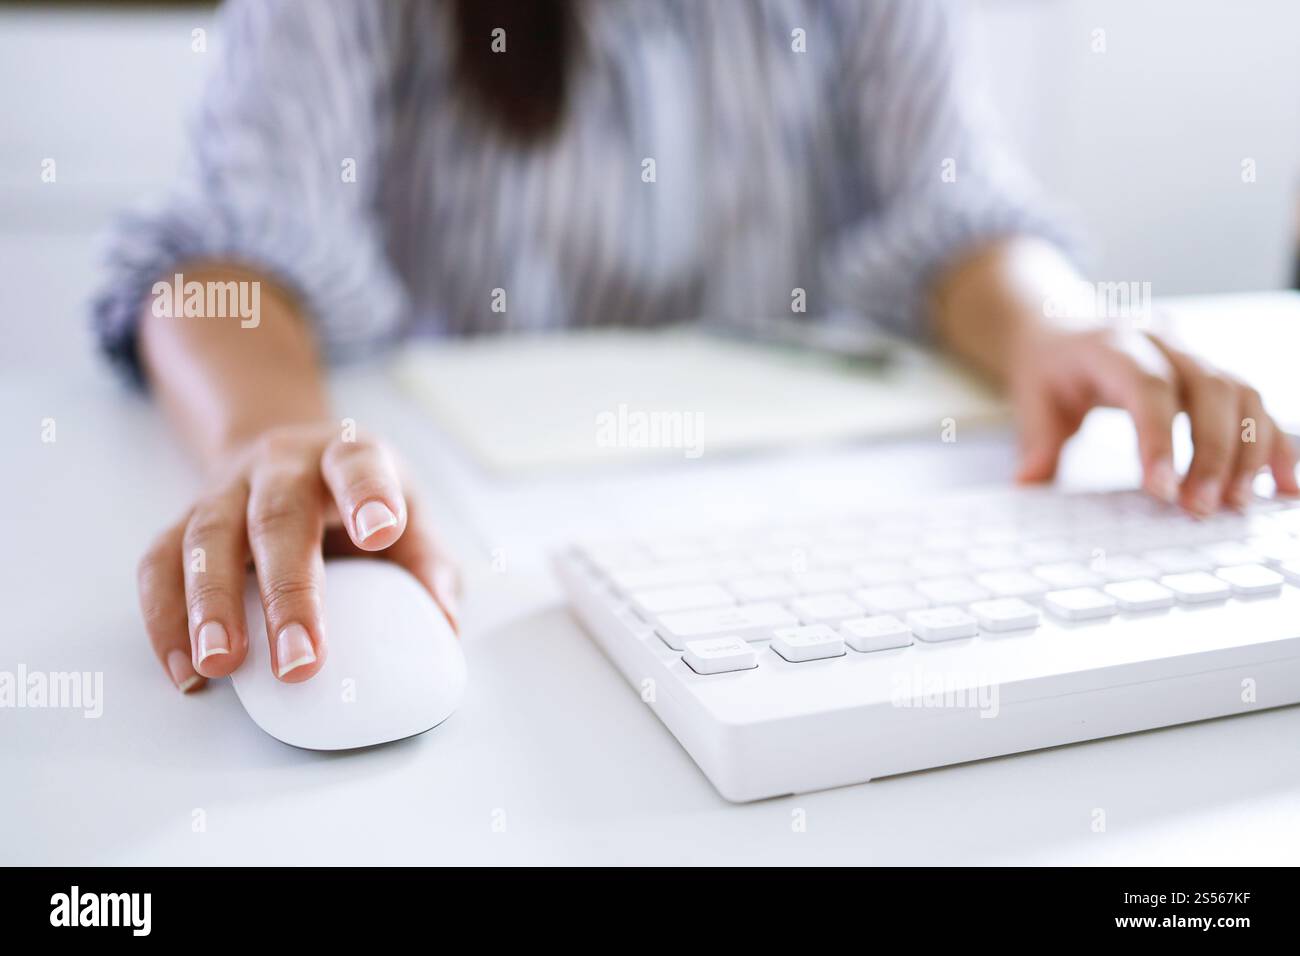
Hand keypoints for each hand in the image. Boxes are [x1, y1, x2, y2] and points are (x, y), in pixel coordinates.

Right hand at [137, 423, 459, 692]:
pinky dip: (165, 618)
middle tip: (300, 661)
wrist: (286, 457)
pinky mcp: (183, 522)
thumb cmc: (358, 499)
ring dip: (210, 606)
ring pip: (206, 537)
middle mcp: (281, 465)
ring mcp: (226, 490)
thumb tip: (443, 627)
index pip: (358, 465)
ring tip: (220, 665)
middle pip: (277, 518)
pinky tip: (185, 667)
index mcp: (346, 455)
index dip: (368, 495)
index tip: (381, 533)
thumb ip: (427, 565)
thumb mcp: (407, 514)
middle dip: (287, 593)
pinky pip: (160, 565)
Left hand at [1011, 326, 1297, 511]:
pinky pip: (1258, 407)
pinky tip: (1283, 488)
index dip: (1160, 437)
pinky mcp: (1217, 375)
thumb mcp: (1030, 397)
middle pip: (1210, 388)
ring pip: (1244, 394)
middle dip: (1211, 452)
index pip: (1148, 385)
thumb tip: (1028, 481)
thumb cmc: (1051, 367)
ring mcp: (1198, 354)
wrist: (1065, 324)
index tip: (1162, 490)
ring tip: (1234, 505)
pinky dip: (1276, 446)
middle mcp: (1166, 342)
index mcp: (1114, 343)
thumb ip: (1037, 439)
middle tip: (1199, 508)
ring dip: (1248, 452)